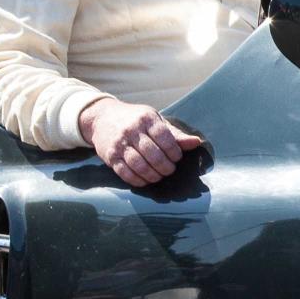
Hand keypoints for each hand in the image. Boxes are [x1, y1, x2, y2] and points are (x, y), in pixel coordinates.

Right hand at [80, 96, 202, 187]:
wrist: (102, 118)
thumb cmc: (136, 121)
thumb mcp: (155, 121)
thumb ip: (175, 134)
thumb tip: (197, 142)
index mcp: (147, 118)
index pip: (165, 138)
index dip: (174, 152)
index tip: (176, 157)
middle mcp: (132, 130)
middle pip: (153, 154)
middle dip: (165, 167)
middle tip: (169, 170)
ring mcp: (119, 143)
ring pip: (139, 165)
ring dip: (153, 175)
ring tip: (158, 176)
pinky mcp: (110, 156)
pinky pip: (125, 173)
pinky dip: (138, 180)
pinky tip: (145, 180)